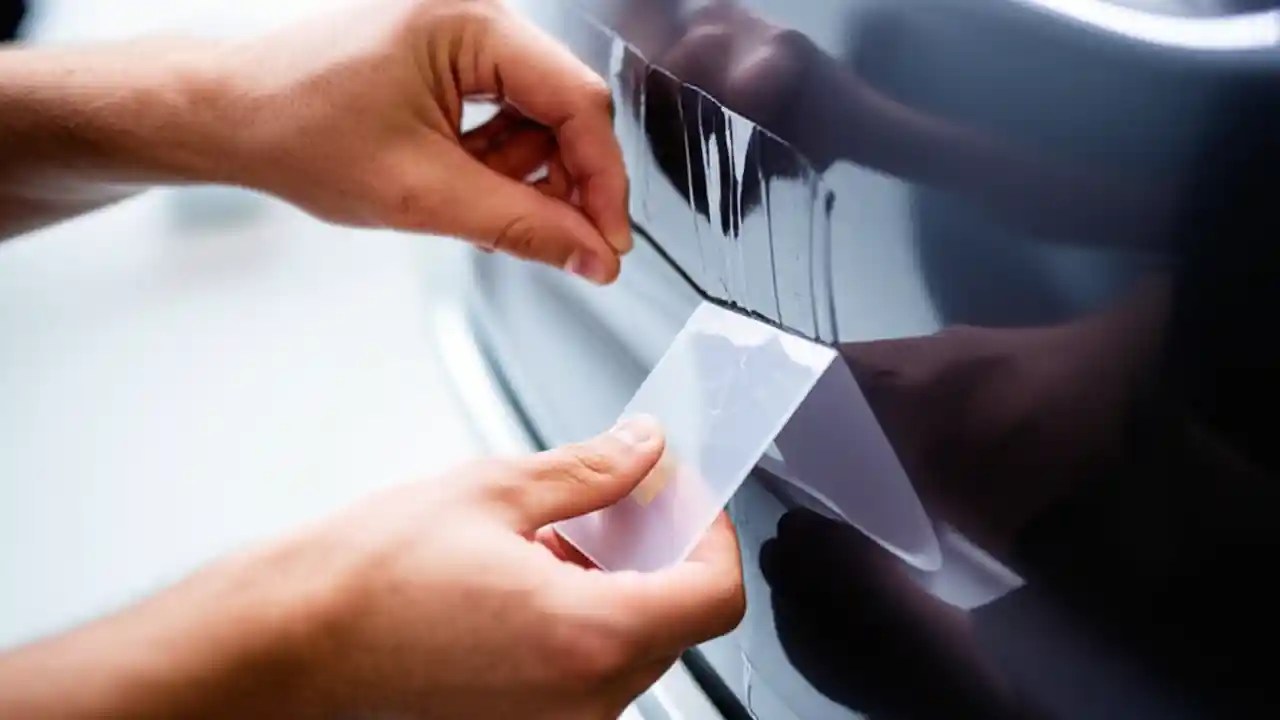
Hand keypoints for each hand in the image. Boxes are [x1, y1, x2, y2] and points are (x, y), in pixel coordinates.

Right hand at [0, 417, 744, 718]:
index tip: (686, 494)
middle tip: (630, 493)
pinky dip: (588, 612)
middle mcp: (583, 695)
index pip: (714, 595)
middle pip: (678, 618)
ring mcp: (555, 718)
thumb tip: (644, 449)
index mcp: (588, 635)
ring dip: (624, 579)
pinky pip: (589, 665)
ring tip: (569, 526)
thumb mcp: (496, 491)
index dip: (713, 532)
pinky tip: (540, 564)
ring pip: (634, 642)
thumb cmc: (368, 576)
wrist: (291, 639)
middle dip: (664, 548)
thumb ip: (593, 470)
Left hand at [214, 0, 629, 282]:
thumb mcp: (422, 194)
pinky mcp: (449, 56)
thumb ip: (521, 225)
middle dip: (556, 180)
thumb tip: (592, 253)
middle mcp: (474, 15)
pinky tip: (453, 179)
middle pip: (563, 109)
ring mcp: (462, 34)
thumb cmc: (296, 131)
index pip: (577, 102)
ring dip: (515, 174)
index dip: (602, 181)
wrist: (229, 116)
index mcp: (469, 23)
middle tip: (546, 238)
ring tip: (456, 196)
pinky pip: (504, 115)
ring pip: (537, 119)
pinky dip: (491, 161)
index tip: (608, 241)